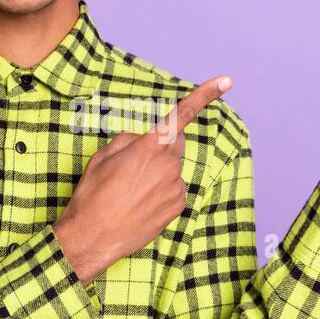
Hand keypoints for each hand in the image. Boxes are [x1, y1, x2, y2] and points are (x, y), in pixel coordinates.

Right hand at [53, 75, 232, 283]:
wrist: (93, 237)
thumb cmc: (93, 195)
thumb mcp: (103, 157)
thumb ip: (128, 140)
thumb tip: (142, 141)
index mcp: (149, 147)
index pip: (182, 115)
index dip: (206, 95)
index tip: (226, 81)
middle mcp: (168, 165)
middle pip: (175, 144)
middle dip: (161, 146)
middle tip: (134, 165)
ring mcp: (175, 187)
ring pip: (171, 169)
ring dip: (157, 173)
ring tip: (129, 192)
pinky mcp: (177, 207)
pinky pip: (173, 189)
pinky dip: (160, 192)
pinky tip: (139, 204)